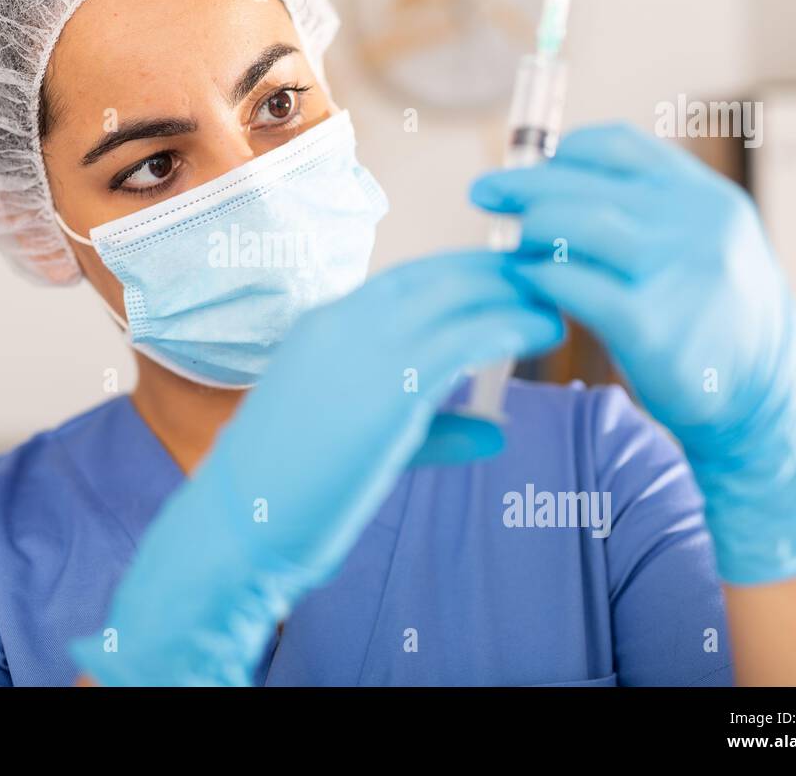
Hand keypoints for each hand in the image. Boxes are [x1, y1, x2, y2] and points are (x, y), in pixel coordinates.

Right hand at [67, 251, 563, 684]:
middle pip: (436, 275)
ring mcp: (361, 348)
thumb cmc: (287, 495)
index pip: (406, 281)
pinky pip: (462, 336)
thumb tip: (494, 432)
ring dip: (512, 290)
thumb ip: (430, 430)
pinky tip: (543, 327)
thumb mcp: (360, 443)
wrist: (235, 525)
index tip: (506, 278)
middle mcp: (342, 322)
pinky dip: (510, 323)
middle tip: (548, 272)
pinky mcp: (386, 385)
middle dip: (496, 269)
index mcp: (323, 327)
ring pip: (454, 295)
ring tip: (560, 295)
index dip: (462, 273)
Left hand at [471, 123, 795, 583]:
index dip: (562, 153)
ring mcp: (677, 273)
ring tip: (510, 242)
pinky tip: (523, 280)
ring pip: (573, 225)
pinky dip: (537, 277)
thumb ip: (650, 212)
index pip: (618, 145)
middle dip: (523, 185)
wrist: (765, 404)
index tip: (529, 168)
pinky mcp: (650, 327)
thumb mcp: (706, 246)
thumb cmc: (714, 320)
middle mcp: (698, 224)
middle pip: (584, 183)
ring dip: (529, 229)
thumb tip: (559, 182)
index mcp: (707, 197)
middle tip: (485, 193)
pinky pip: (572, 285)